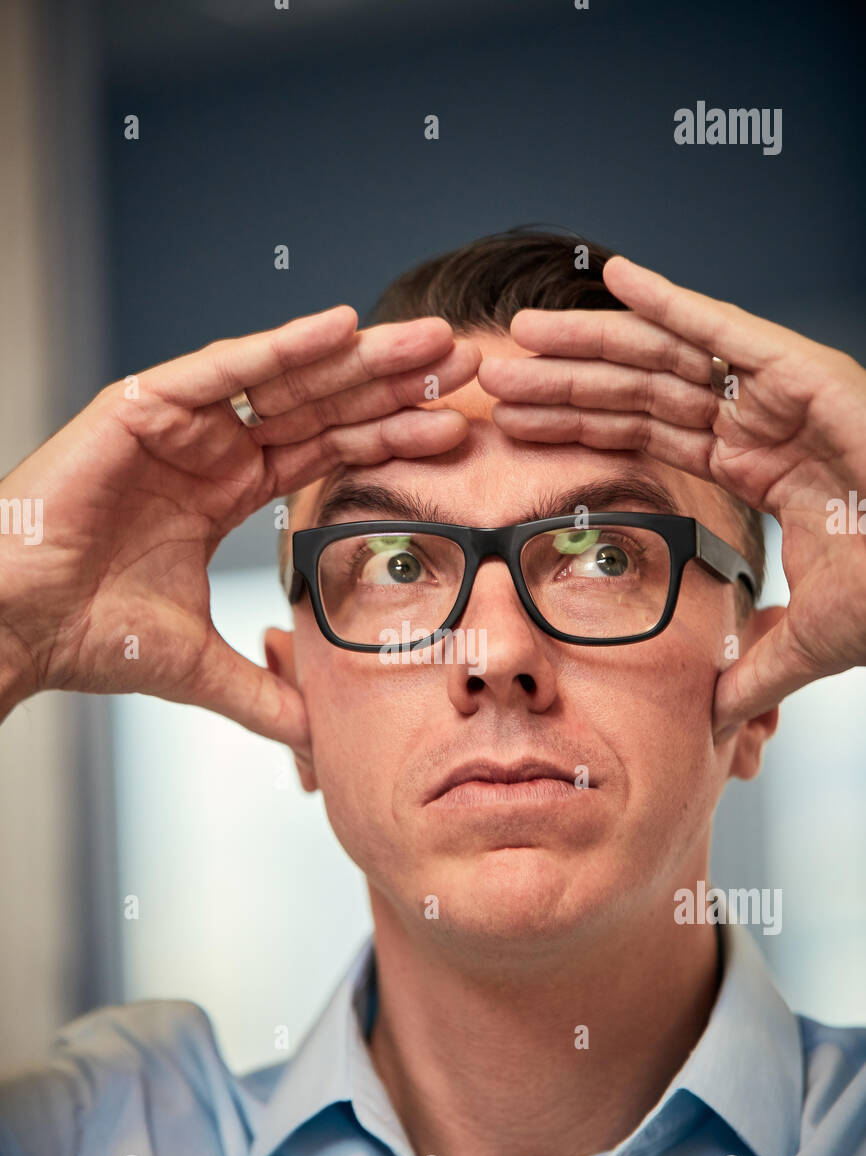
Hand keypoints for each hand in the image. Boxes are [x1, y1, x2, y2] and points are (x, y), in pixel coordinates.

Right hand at [0, 308, 479, 737]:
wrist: (17, 630)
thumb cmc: (88, 638)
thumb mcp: (201, 667)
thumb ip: (264, 695)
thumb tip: (316, 740)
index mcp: (223, 492)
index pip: (325, 454)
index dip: (389, 439)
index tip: (456, 432)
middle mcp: (209, 449)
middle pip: (321, 407)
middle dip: (393, 386)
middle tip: (467, 366)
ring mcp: (178, 423)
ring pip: (285, 379)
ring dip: (359, 358)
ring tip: (430, 341)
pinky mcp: (142, 406)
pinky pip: (225, 368)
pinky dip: (282, 346)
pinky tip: (343, 325)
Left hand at [477, 257, 865, 732]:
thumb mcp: (811, 637)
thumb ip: (756, 670)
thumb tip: (718, 717)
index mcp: (752, 468)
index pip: (645, 439)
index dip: (579, 430)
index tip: (516, 429)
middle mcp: (757, 423)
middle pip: (636, 393)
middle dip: (563, 385)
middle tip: (491, 379)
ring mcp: (778, 393)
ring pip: (663, 356)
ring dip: (589, 343)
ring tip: (520, 334)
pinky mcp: (802, 371)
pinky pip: (722, 326)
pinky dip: (667, 300)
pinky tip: (613, 276)